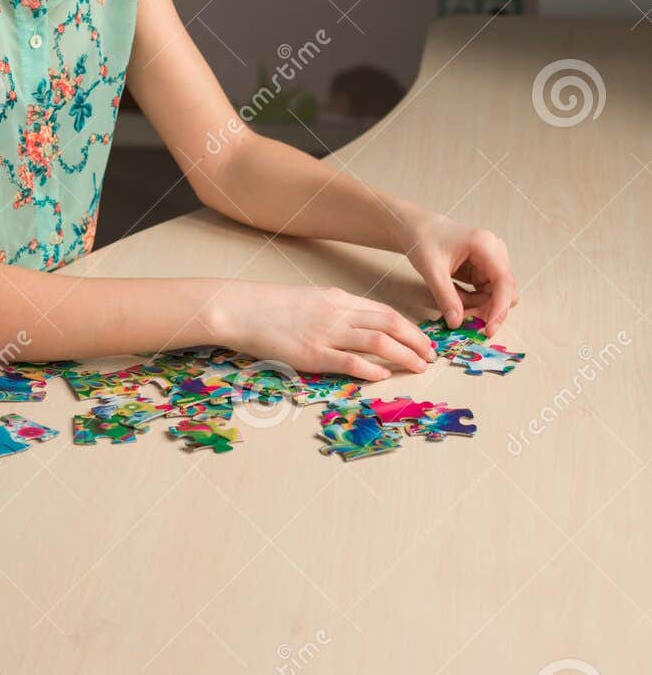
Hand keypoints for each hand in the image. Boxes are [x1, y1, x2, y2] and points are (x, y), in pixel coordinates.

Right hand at [214, 282, 436, 382]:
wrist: (242, 309)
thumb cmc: (272, 307)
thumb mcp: (311, 300)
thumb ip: (336, 311)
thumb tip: (359, 325)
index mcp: (338, 299)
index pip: (384, 312)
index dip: (409, 327)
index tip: (424, 340)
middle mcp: (337, 314)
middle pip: (388, 325)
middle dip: (415, 341)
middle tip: (431, 356)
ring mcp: (325, 334)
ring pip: (376, 342)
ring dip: (403, 355)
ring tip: (419, 367)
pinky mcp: (312, 353)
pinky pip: (349, 361)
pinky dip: (370, 368)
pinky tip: (384, 375)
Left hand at [403, 209, 517, 337]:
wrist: (416, 228)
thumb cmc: (423, 240)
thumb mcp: (431, 270)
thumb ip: (445, 297)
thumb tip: (457, 323)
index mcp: (486, 246)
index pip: (504, 283)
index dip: (499, 309)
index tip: (489, 330)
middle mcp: (495, 252)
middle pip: (503, 292)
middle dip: (485, 311)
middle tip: (462, 323)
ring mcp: (491, 261)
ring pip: (494, 296)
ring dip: (477, 308)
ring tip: (452, 306)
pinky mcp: (484, 270)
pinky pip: (484, 294)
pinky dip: (471, 302)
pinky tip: (453, 296)